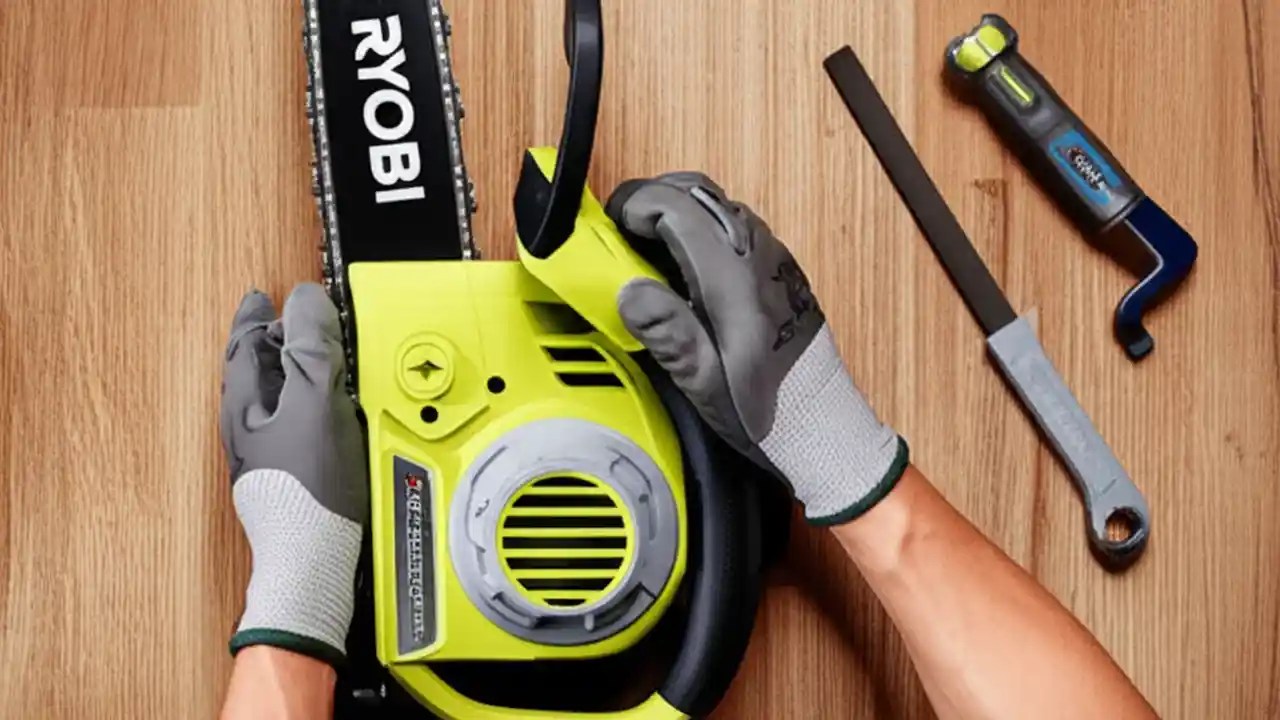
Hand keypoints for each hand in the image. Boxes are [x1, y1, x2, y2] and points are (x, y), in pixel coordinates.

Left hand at [220, 283, 366, 665]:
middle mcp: (252, 429)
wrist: (314, 562)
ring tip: (314, 358)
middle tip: (291, 321)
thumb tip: (307, 300)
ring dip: (294, 372)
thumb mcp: (315, 405)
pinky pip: (297, 423)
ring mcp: (271, 455)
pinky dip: (311, 403)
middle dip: (272, 343)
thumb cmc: (307, 491)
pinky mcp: (295, 476)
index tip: (262, 296)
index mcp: (246, 407)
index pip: (244, 345)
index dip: (256, 316)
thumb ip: (312, 350)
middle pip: (256, 371)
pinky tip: (333, 410)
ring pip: (276, 398)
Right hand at [607, 173, 907, 524]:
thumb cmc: (766, 412)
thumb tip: (629, 290)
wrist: (824, 426)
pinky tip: (685, 275)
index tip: (610, 233)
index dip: (633, 207)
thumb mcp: (706, 381)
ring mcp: (772, 257)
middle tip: (621, 237)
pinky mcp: (779, 269)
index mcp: (734, 274)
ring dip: (676, 215)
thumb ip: (667, 332)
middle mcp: (757, 253)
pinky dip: (700, 232)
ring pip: (716, 205)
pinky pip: (733, 228)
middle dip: (651, 203)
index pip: (675, 205)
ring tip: (647, 255)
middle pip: (696, 192)